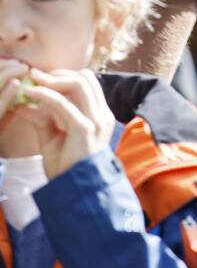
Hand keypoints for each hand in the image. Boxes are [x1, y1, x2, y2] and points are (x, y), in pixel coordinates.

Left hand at [0, 64, 114, 178]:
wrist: (75, 193)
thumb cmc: (65, 168)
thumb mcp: (52, 138)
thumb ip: (42, 118)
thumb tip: (23, 103)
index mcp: (99, 115)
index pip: (87, 83)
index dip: (64, 76)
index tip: (42, 78)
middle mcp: (102, 114)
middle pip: (84, 77)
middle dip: (58, 74)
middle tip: (34, 77)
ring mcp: (96, 120)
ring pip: (78, 83)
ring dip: (52, 80)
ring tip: (32, 84)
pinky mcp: (84, 128)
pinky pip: (63, 103)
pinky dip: (44, 94)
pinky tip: (30, 94)